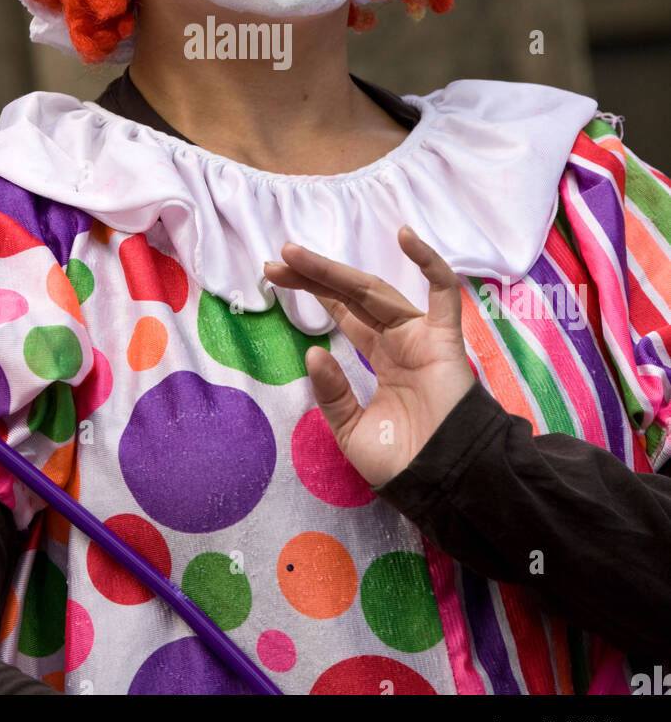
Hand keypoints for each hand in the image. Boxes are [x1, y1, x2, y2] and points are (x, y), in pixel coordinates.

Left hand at [262, 225, 475, 489]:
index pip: (344, 314)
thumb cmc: (403, 463)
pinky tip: (405, 235)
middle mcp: (399, 341)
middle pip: (353, 296)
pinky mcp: (445, 339)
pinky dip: (429, 262)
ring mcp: (422, 337)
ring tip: (297, 255)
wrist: (443, 486)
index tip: (276, 276)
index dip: (314, 292)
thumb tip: (313, 352)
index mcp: (381, 360)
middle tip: (280, 258)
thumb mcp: (352, 430)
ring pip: (376, 292)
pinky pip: (443, 294)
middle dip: (315, 276)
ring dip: (337, 271)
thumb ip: (333, 393)